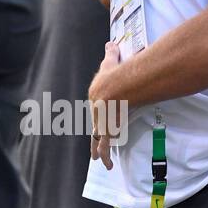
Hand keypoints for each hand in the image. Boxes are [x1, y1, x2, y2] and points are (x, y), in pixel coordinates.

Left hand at [88, 41, 122, 168]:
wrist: (113, 87)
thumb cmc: (112, 74)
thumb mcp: (109, 62)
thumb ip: (110, 53)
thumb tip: (110, 42)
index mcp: (96, 97)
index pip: (97, 108)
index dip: (99, 113)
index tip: (101, 116)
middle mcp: (96, 111)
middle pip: (95, 124)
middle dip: (96, 133)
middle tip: (94, 143)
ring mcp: (101, 122)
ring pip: (98, 138)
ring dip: (98, 148)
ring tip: (98, 159)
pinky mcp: (106, 130)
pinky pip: (105, 146)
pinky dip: (104, 155)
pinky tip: (105, 165)